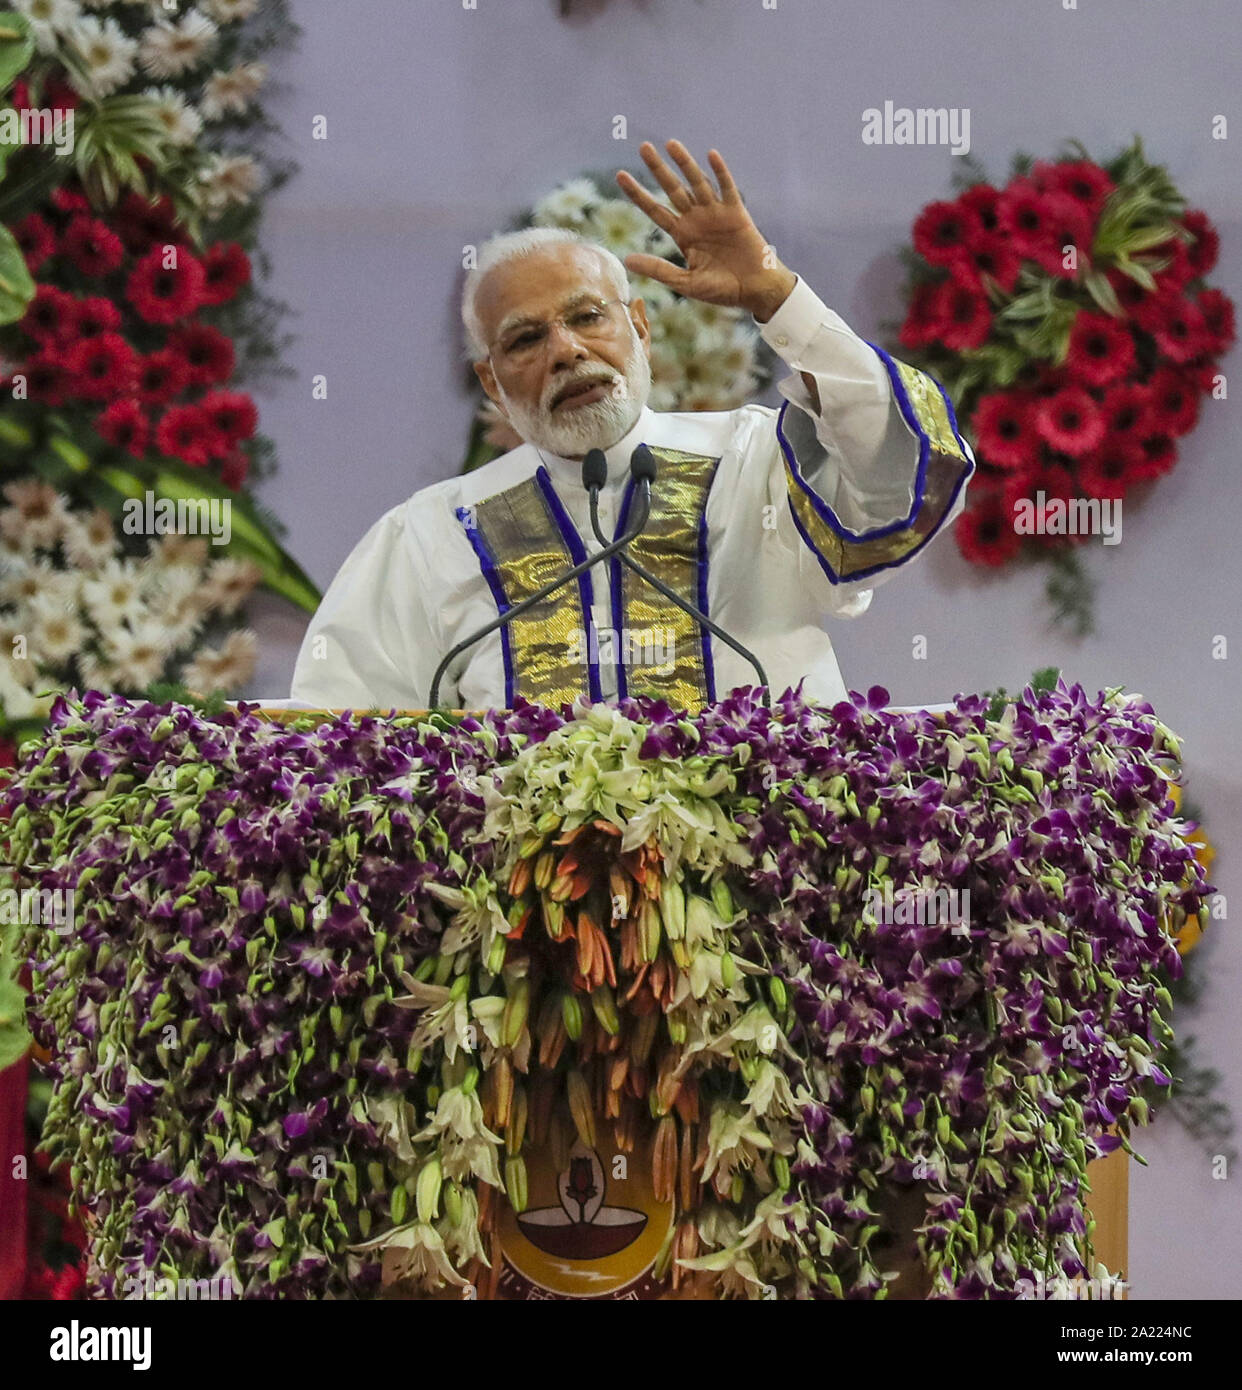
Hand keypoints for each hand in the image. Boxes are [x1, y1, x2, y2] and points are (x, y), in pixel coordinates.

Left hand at [616, 140, 796, 321]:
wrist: (754, 291)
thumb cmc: (721, 290)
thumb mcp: (685, 282)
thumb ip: (658, 269)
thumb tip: (627, 260)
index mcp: (682, 234)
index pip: (655, 210)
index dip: (638, 194)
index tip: (620, 175)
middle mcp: (696, 219)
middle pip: (672, 189)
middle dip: (658, 169)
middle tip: (643, 147)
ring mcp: (716, 213)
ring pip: (697, 182)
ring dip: (685, 163)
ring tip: (670, 143)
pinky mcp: (736, 212)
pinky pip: (727, 188)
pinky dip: (720, 172)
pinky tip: (710, 155)